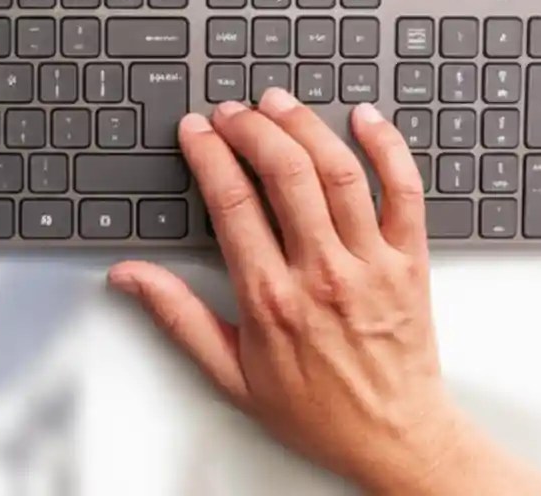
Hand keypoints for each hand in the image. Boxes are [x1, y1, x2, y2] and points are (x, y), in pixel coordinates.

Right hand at [109, 89, 540, 494]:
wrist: (394, 437)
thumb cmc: (313, 408)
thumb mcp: (229, 373)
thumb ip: (177, 316)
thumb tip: (129, 276)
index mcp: (270, 299)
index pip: (233, 204)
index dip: (209, 155)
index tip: (196, 130)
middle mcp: (322, 274)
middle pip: (284, 175)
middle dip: (251, 129)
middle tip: (231, 112)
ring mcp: (371, 264)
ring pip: (338, 173)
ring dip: (304, 126)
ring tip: (278, 103)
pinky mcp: (411, 261)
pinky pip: (404, 191)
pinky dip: (387, 147)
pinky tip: (365, 118)